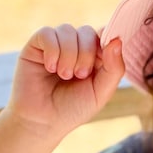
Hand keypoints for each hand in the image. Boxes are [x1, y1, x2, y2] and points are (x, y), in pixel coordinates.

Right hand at [6, 24, 124, 139]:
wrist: (41, 122)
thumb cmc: (73, 108)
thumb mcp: (101, 92)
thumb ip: (114, 68)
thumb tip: (117, 40)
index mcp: (96, 56)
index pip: (106, 35)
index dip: (106, 43)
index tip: (100, 62)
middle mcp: (76, 46)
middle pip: (88, 32)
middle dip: (86, 54)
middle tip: (79, 75)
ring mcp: (56, 44)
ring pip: (68, 30)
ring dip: (69, 54)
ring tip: (64, 75)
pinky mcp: (35, 45)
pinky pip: (47, 33)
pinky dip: (52, 50)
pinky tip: (50, 68)